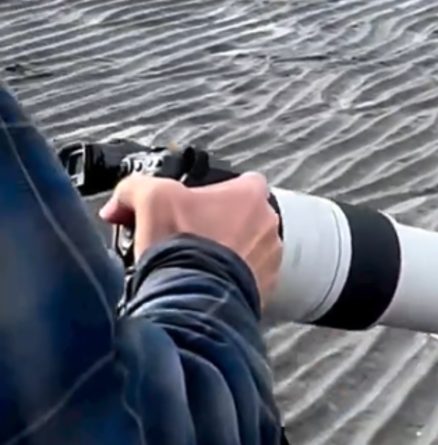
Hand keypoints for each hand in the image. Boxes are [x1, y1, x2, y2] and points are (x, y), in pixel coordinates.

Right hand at [99, 172, 282, 303]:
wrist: (192, 301)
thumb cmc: (180, 245)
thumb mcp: (150, 199)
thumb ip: (136, 188)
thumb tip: (119, 203)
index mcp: (250, 195)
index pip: (238, 182)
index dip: (211, 192)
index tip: (190, 206)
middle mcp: (268, 224)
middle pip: (242, 216)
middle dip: (217, 225)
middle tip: (186, 237)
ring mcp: (270, 258)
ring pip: (247, 248)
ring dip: (225, 254)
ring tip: (193, 265)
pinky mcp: (265, 288)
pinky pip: (248, 278)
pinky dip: (229, 280)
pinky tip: (204, 285)